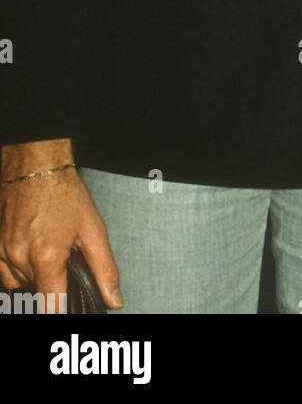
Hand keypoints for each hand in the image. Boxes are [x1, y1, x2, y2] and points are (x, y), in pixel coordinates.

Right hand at [0, 139, 122, 311]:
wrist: (35, 165)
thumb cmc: (64, 192)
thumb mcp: (93, 230)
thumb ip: (104, 269)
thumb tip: (114, 300)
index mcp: (46, 258)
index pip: (49, 308)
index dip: (60, 311)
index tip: (67, 308)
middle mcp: (19, 258)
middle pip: (35, 293)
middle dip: (51, 282)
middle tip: (61, 257)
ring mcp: (2, 252)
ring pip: (17, 283)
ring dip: (33, 275)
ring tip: (46, 247)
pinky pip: (3, 271)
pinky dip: (17, 266)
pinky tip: (30, 247)